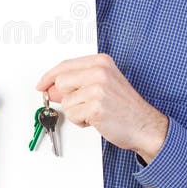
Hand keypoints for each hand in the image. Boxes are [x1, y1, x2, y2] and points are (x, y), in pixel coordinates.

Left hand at [36, 53, 167, 162]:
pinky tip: (96, 120)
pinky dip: (81, 121)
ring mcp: (98, 88)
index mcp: (101, 62)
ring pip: (66, 101)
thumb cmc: (125, 107)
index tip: (42, 84)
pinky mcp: (96, 106)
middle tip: (82, 105)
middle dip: (67, 97)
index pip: (65, 65)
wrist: (145, 125)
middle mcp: (100, 72)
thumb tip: (52, 88)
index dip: (49, 77)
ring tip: (94, 112)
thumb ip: (77, 84)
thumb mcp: (103, 86)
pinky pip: (73, 115)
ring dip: (76, 112)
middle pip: (61, 82)